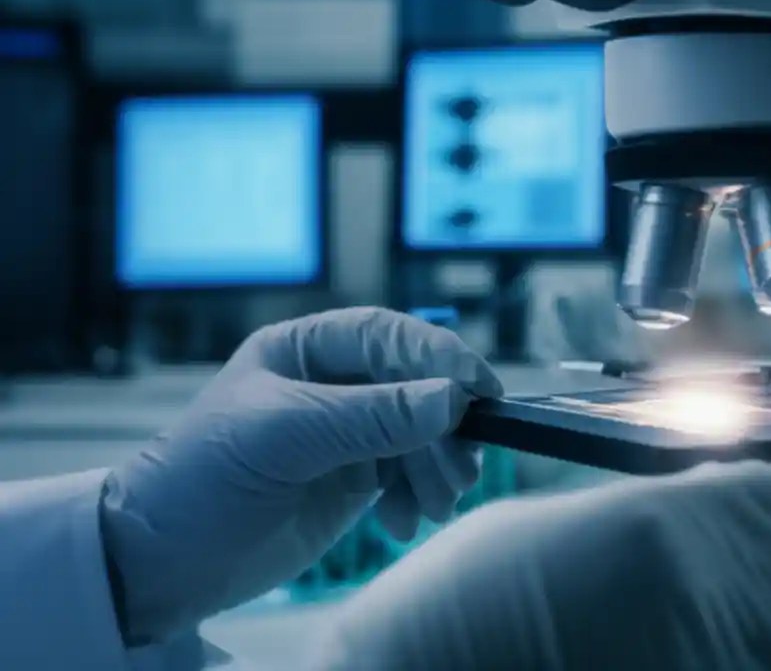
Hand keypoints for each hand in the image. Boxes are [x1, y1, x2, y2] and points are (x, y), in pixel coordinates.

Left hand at [99, 307, 502, 641]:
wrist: (163, 562)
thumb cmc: (204, 480)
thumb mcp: (285, 436)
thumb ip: (372, 415)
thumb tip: (452, 399)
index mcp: (306, 350)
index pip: (388, 336)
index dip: (438, 355)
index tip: (479, 388)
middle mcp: (333, 386)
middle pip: (417, 388)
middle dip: (444, 429)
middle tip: (460, 471)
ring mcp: (347, 436)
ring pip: (423, 435)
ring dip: (438, 469)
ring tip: (434, 507)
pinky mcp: (355, 482)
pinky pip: (411, 477)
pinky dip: (419, 498)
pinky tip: (402, 524)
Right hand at [316, 461, 770, 670]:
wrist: (427, 660)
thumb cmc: (473, 591)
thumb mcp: (572, 522)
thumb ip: (659, 526)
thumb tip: (701, 543)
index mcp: (681, 510)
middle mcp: (718, 578)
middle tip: (738, 600)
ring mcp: (721, 650)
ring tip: (728, 641)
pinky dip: (756, 666)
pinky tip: (730, 651)